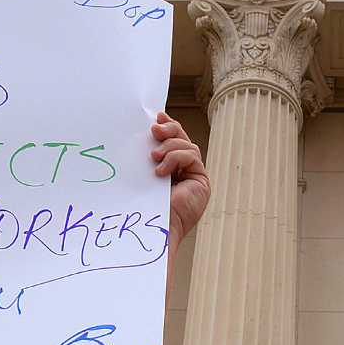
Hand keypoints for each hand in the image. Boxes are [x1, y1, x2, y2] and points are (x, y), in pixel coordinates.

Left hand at [152, 112, 209, 240]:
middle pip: (182, 138)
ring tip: (153, 157)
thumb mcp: (142, 173)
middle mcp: (183, 170)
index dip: (166, 125)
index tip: (154, 116)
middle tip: (154, 129)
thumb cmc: (142, 205)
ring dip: (169, 146)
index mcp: (168, 167)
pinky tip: (161, 172)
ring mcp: (194, 175)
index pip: (171, 140)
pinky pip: (192, 156)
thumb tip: (143, 133)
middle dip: (169, 129)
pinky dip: (176, 158)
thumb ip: (146, 156)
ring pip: (187, 145)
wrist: (153, 228)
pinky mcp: (201, 180)